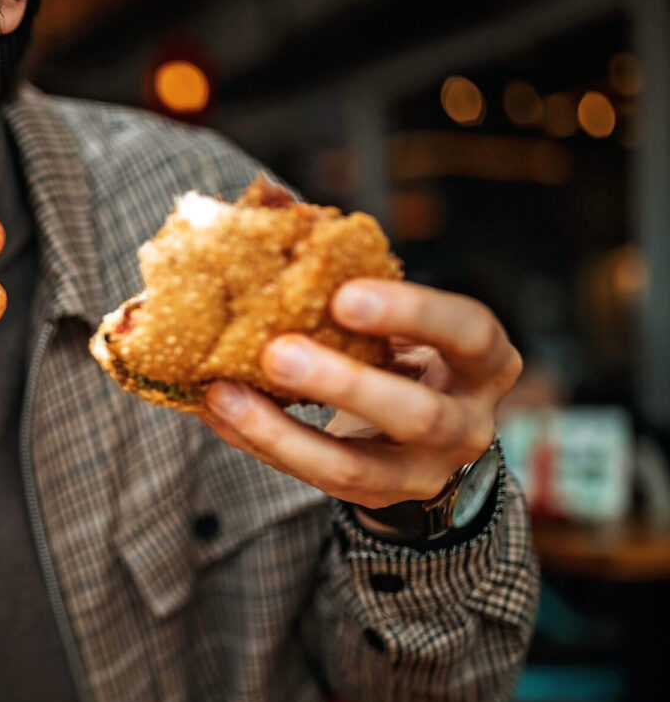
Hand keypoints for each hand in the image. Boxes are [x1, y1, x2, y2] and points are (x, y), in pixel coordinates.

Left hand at [198, 279, 521, 508]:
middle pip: (417, 414)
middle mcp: (466, 424)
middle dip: (345, 384)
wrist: (421, 438)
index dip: (413, 313)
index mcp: (485, 361)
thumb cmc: (403, 351)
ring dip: (282, 432)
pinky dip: (259, 442)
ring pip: (354, 467)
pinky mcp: (370, 499)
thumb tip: (273, 202)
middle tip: (276, 349)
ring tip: (225, 394)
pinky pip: (308, 479)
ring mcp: (420, 472)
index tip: (344, 293)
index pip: (470, 333)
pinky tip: (216, 410)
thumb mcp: (399, 317)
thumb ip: (350, 272)